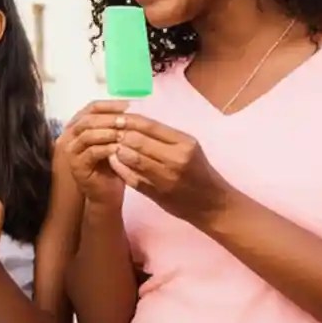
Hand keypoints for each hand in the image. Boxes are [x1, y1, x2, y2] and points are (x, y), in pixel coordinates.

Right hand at [61, 101, 135, 208]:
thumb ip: (113, 127)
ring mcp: (70, 152)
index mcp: (78, 127)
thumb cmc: (111, 167)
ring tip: (124, 132)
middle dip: (108, 118)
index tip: (127, 105)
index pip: (90, 108)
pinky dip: (106, 148)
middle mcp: (69, 136)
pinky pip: (91, 152)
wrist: (105, 195)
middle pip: (87, 119)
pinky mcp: (76, 166)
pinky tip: (120, 148)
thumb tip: (128, 107)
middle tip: (126, 120)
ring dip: (107, 132)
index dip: (108, 105)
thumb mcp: (112, 142)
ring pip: (87, 134)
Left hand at [109, 113, 233, 226]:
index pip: (150, 125)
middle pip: (138, 140)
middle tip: (107, 132)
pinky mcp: (157, 192)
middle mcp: (177, 158)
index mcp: (185, 143)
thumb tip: (133, 122)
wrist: (213, 205)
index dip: (129, 120)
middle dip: (119, 135)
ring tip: (108, 145)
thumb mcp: (188, 149)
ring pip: (132, 158)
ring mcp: (167, 176)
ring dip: (117, 150)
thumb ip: (163, 138)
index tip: (115, 117)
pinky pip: (131, 176)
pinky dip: (119, 167)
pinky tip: (113, 162)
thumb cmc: (199, 173)